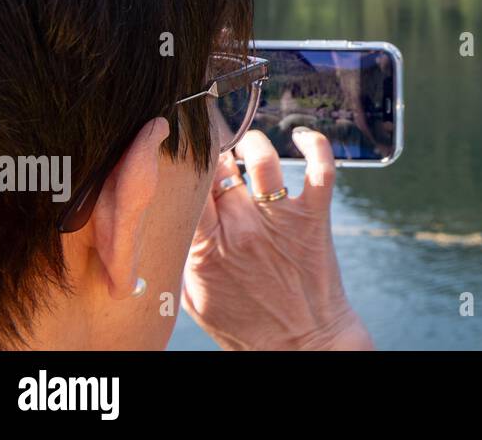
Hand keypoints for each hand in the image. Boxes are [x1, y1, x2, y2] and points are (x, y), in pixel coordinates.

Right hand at [183, 128, 373, 349]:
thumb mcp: (193, 299)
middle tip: (206, 143)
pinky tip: (301, 135)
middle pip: (217, 168)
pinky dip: (314, 144)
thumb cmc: (245, 327)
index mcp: (206, 249)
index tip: (175, 151)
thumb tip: (161, 224)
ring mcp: (280, 220)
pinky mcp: (314, 218)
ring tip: (244, 144)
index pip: (184, 190)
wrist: (300, 346)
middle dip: (209, 150)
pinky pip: (320, 169)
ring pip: (262, 159)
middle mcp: (242, 228)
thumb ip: (179, 258)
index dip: (179, 165)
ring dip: (250, 143)